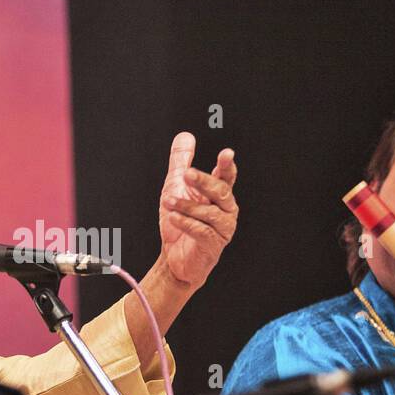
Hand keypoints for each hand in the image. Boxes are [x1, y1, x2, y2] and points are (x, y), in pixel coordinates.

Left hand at [157, 132, 237, 287]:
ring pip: (209, 212)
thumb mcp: (175, 187)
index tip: (226, 154)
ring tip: (167, 201)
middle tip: (187, 175)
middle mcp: (225, 210)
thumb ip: (181, 162)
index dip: (227, 165)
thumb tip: (185, 136)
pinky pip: (201, 230)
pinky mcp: (213, 245)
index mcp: (219, 194)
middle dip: (204, 182)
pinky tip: (173, 218)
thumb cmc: (179, 222)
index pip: (226, 176)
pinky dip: (186, 222)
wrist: (173, 258)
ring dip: (186, 206)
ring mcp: (222, 229)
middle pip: (221, 191)